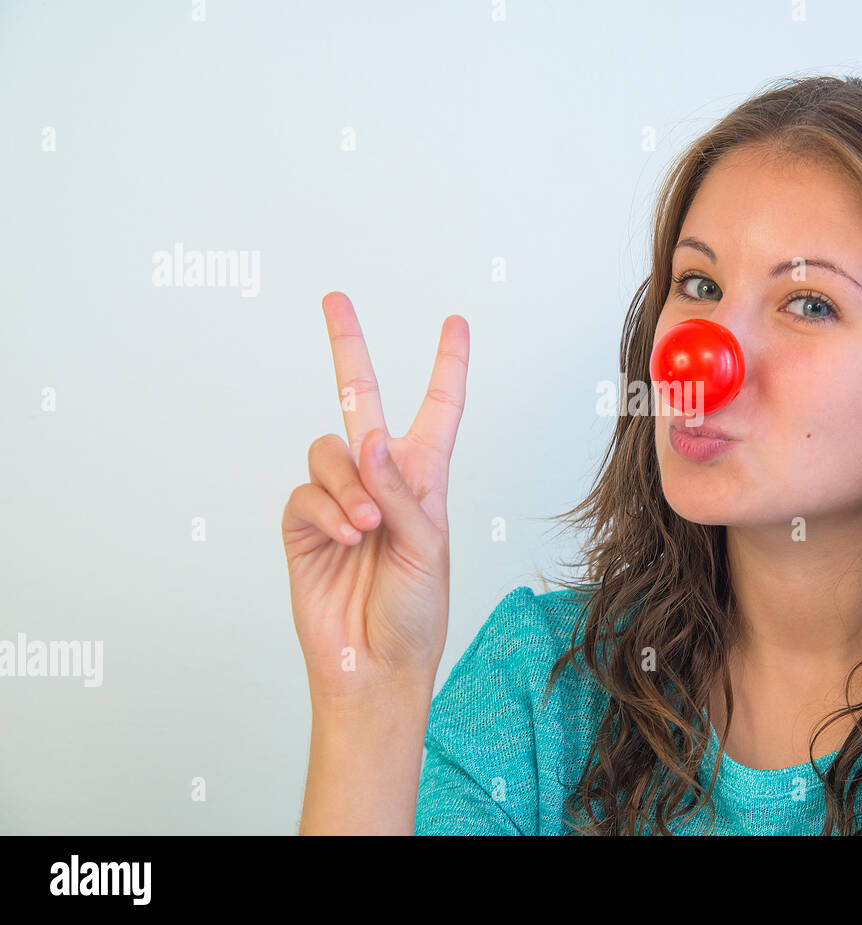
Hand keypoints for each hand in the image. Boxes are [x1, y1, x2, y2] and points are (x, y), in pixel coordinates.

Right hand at [282, 291, 467, 706]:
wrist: (374, 665)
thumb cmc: (415, 612)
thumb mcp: (426, 546)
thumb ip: (398, 489)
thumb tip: (367, 438)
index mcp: (425, 479)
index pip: (438, 409)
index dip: (448, 365)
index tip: (455, 322)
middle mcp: (381, 480)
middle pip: (359, 399)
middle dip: (347, 347)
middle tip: (334, 299)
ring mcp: (339, 499)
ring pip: (329, 450)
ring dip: (348, 483)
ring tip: (366, 527)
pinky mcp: (303, 524)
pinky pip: (304, 492)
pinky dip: (326, 510)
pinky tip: (345, 537)